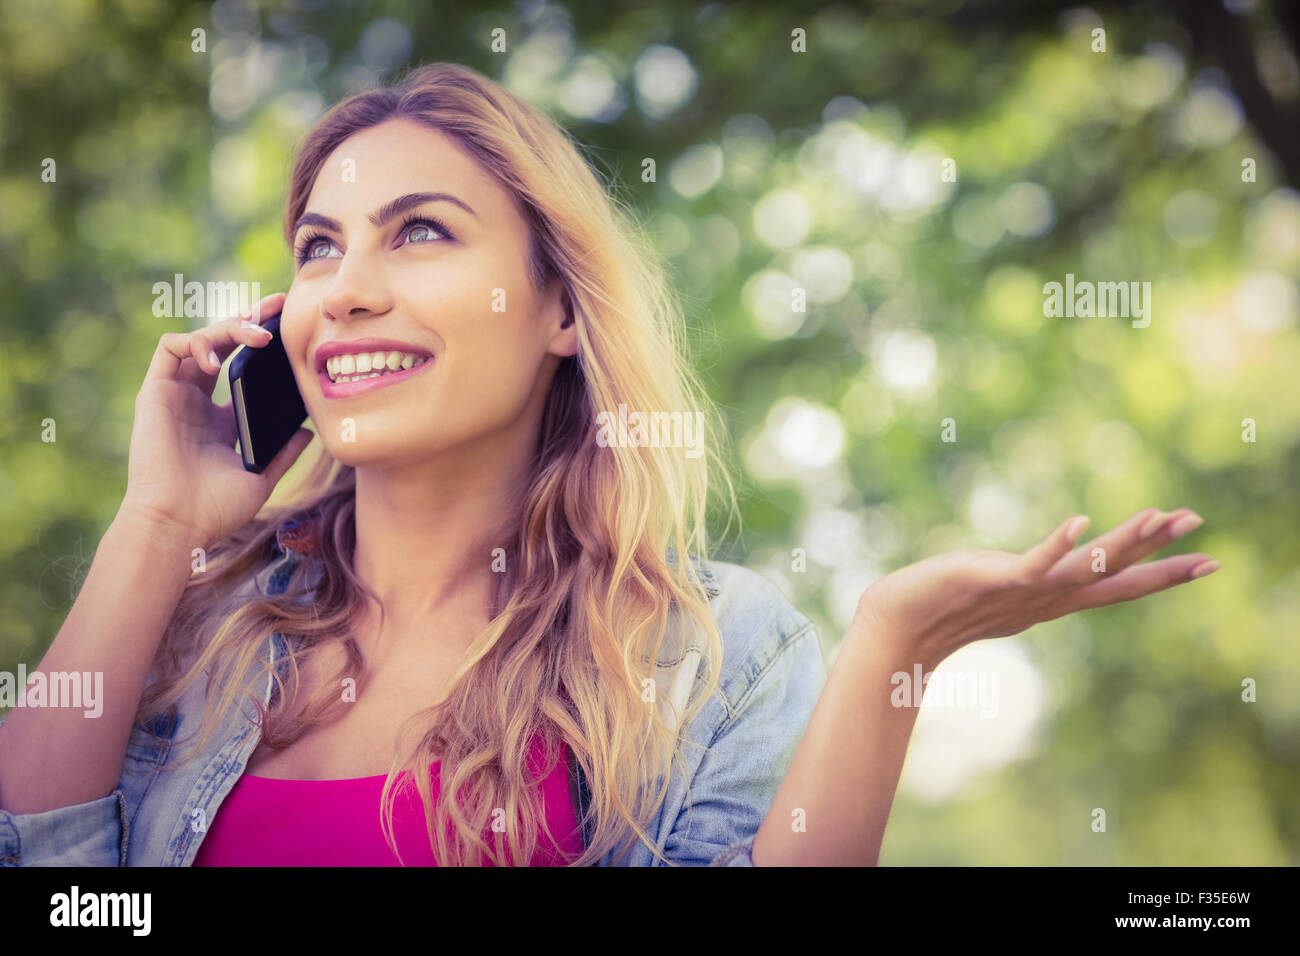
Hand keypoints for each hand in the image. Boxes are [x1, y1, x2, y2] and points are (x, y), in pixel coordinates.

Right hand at [119, 292, 314, 547]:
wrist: (179, 524)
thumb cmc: (215, 509)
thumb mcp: (261, 478)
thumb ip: (284, 454)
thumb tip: (310, 432)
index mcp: (220, 419)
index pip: (243, 368)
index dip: (263, 345)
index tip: (292, 327)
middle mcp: (197, 401)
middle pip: (223, 344)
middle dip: (250, 318)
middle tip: (279, 307)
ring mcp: (175, 394)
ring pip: (200, 337)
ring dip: (230, 328)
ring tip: (259, 338)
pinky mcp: (154, 391)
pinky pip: (170, 348)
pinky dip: (196, 343)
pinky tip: (219, 363)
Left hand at [854, 508, 1218, 669]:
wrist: (897, 629)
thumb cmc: (941, 608)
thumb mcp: (997, 591)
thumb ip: (1026, 580)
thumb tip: (1045, 569)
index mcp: (1049, 600)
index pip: (1116, 585)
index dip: (1160, 574)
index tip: (1207, 561)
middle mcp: (1044, 599)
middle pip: (1114, 577)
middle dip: (1160, 559)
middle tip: (1207, 542)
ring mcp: (1022, 592)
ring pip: (1084, 567)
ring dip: (1123, 542)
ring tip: (1159, 516)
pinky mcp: (993, 579)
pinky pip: (1031, 562)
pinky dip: (1055, 545)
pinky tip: (1079, 522)